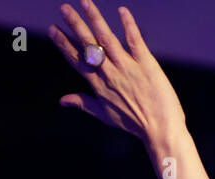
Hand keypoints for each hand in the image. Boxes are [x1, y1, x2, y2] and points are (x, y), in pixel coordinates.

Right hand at [48, 2, 185, 144]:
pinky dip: (128, 25)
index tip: (53, 28)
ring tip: (84, 2)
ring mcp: (128, 67)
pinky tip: (122, 11)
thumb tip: (62, 100)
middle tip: (64, 8)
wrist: (161, 130)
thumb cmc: (134, 124)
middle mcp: (110, 73)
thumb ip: (83, 104)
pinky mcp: (146, 64)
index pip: (76, 59)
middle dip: (75, 25)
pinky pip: (135, 41)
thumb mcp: (105, 115)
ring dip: (95, 18)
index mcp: (98, 85)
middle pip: (88, 45)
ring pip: (107, 38)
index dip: (63, 43)